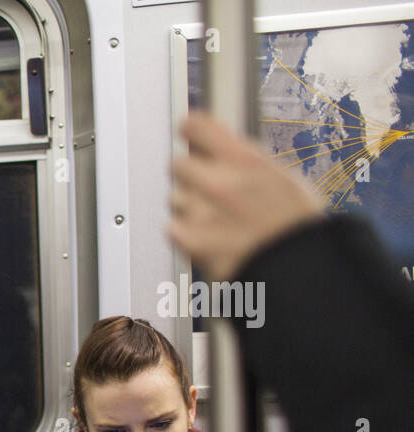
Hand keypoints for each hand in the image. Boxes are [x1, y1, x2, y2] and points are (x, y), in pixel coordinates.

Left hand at [169, 110, 326, 280]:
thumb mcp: (283, 178)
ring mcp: (201, 210)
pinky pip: (172, 228)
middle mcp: (219, 180)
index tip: (189, 133)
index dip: (191, 130)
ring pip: (175, 199)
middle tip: (205, 189)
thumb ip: (248, 163)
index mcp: (245, 159)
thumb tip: (225, 152)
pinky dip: (185, 235)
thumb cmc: (296, 227)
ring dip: (188, 208)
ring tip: (216, 222)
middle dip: (188, 175)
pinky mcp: (189, 238)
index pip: (197, 126)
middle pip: (177, 164)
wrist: (296, 268)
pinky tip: (208, 239)